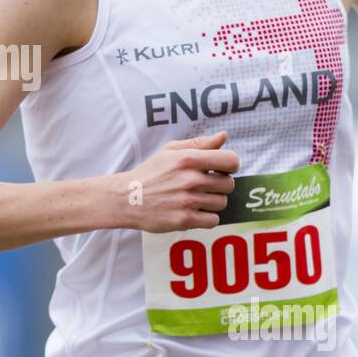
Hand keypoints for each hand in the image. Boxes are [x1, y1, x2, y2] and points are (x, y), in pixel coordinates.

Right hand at [119, 131, 239, 232]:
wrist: (126, 198)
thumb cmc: (150, 173)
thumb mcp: (170, 151)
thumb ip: (199, 143)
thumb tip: (224, 136)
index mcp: (188, 158)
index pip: (231, 160)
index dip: (230, 165)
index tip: (220, 170)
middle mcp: (190, 179)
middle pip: (229, 184)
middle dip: (220, 185)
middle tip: (204, 186)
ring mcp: (187, 201)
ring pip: (221, 203)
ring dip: (212, 202)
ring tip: (195, 198)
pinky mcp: (184, 220)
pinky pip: (213, 220)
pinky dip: (207, 218)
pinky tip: (194, 211)